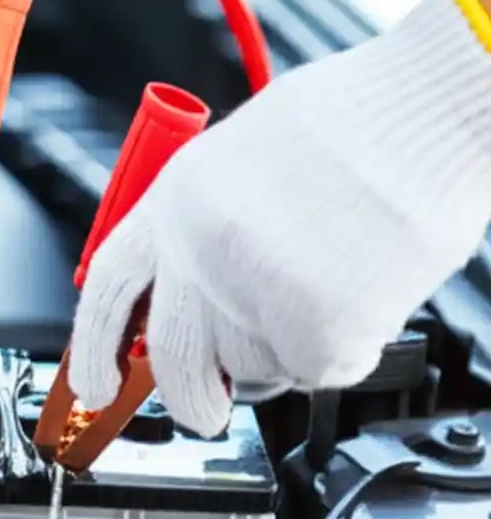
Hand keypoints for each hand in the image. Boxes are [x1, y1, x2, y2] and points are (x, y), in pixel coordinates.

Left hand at [68, 0, 490, 436]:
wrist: (427, 107)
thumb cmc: (353, 120)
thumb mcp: (238, 160)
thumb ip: (202, 228)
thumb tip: (187, 295)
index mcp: (174, 200)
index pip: (107, 289)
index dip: (91, 347)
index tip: (91, 385)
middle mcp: (198, 249)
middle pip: (171, 359)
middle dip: (189, 400)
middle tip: (205, 412)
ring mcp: (250, 289)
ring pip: (253, 367)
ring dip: (287, 350)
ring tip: (328, 284)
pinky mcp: (312, 324)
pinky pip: (318, 370)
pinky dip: (343, 349)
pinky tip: (361, 294)